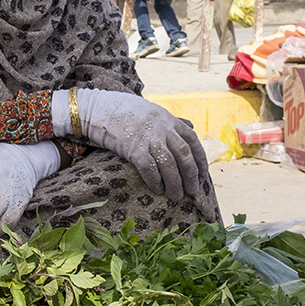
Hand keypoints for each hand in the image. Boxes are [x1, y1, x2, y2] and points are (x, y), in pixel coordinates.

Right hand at [55, 89, 206, 201]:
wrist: (101, 108)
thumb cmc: (128, 112)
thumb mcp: (154, 111)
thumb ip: (173, 121)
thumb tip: (192, 127)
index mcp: (169, 119)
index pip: (192, 140)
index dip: (200, 160)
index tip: (203, 175)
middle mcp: (162, 128)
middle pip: (184, 154)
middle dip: (191, 175)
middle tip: (193, 191)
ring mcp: (148, 137)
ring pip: (169, 163)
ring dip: (175, 183)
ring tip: (176, 196)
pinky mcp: (133, 147)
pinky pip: (149, 167)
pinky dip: (155, 180)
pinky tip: (158, 189)